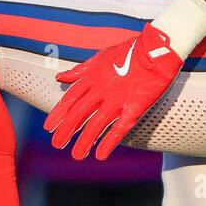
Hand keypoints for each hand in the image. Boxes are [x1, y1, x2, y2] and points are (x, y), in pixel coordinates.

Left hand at [43, 23, 183, 160]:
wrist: (157, 49)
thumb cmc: (130, 51)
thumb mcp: (101, 56)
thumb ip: (80, 70)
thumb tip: (60, 77)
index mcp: (93, 76)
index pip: (70, 98)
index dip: (59, 113)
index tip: (49, 126)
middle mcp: (102, 89)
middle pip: (79, 112)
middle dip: (67, 129)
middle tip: (57, 144)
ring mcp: (118, 99)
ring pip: (96, 124)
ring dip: (85, 140)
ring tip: (77, 155)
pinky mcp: (134, 107)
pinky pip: (120, 128)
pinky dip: (109, 142)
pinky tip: (100, 155)